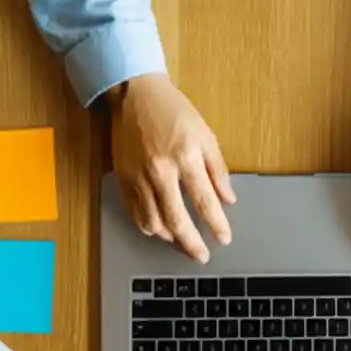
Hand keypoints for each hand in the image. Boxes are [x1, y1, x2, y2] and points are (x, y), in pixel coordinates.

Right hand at [107, 74, 235, 263]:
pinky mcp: (122, 178)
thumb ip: (217, 169)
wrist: (134, 94)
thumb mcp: (204, 135)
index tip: (223, 238)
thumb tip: (228, 199)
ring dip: (169, 236)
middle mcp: (159, 170)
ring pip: (152, 221)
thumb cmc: (173, 112)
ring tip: (181, 240)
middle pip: (176, 219)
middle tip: (202, 256)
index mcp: (185, 156)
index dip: (216, 224)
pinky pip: (134, 212)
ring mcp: (137, 176)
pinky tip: (158, 228)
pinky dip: (147, 225)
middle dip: (191, 243)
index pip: (204, 201)